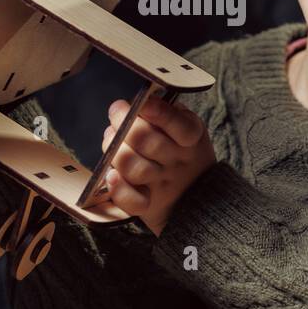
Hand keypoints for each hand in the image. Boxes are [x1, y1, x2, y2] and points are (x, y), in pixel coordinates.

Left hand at [101, 95, 216, 236]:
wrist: (197, 195)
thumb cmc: (180, 150)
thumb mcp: (183, 126)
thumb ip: (163, 113)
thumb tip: (130, 105)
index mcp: (191, 137)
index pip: (178, 125)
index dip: (158, 112)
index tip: (142, 103)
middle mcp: (179, 161)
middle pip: (148, 142)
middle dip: (124, 124)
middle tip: (116, 113)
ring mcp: (163, 184)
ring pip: (135, 168)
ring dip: (116, 151)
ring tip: (111, 141)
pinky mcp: (149, 205)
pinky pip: (133, 202)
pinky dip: (119, 189)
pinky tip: (110, 176)